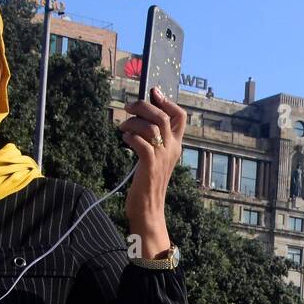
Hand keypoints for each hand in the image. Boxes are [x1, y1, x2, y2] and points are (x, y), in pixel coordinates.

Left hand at [120, 87, 187, 257]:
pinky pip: (142, 143)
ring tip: (122, 129)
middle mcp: (172, 150)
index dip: (167, 101)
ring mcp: (162, 158)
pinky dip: (131, 137)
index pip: (181, 117)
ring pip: (152, 127)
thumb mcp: (153, 159)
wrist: (148, 211)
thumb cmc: (147, 185)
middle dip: (144, 106)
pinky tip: (124, 140)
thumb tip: (139, 119)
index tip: (153, 93)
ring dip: (133, 122)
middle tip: (128, 107)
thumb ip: (151, 140)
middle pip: (163, 116)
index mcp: (175, 146)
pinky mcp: (150, 166)